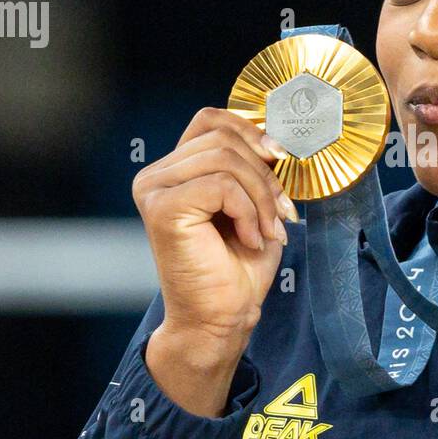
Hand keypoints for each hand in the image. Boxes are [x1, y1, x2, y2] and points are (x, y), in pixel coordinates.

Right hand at [132, 107, 299, 381]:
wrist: (222, 318)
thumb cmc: (238, 266)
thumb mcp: (254, 203)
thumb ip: (254, 166)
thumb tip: (278, 136)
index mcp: (174, 169)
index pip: (211, 120)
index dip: (251, 131)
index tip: (281, 159)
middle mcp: (155, 175)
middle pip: (223, 138)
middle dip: (265, 174)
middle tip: (284, 212)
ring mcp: (154, 190)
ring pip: (225, 159)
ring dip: (261, 196)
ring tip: (270, 230)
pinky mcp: (162, 208)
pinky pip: (221, 185)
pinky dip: (249, 212)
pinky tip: (250, 239)